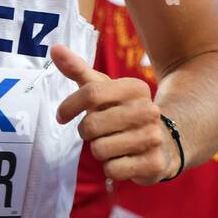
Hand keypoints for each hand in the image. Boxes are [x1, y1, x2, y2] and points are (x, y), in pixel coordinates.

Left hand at [51, 42, 179, 185]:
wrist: (163, 142)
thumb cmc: (122, 112)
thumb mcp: (103, 90)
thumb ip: (77, 69)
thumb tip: (54, 48)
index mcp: (135, 88)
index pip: (90, 94)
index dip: (69, 107)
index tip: (61, 116)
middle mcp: (148, 110)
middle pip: (91, 126)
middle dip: (87, 132)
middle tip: (99, 132)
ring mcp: (153, 137)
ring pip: (99, 150)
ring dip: (100, 151)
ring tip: (114, 145)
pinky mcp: (154, 164)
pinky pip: (112, 170)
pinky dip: (112, 168)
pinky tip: (125, 160)